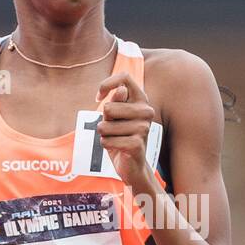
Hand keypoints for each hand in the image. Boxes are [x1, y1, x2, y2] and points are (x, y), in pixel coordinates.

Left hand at [95, 72, 155, 187]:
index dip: (107, 84)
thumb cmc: (121, 137)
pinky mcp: (137, 144)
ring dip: (104, 135)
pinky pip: (106, 141)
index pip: (125, 78)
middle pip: (108, 107)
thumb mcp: (114, 117)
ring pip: (105, 126)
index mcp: (141, 100)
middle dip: (103, 121)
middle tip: (113, 129)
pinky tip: (117, 149)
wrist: (132, 166)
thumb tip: (120, 90)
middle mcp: (146, 111)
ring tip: (116, 139)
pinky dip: (106, 145)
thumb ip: (115, 103)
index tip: (99, 97)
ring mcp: (143, 128)